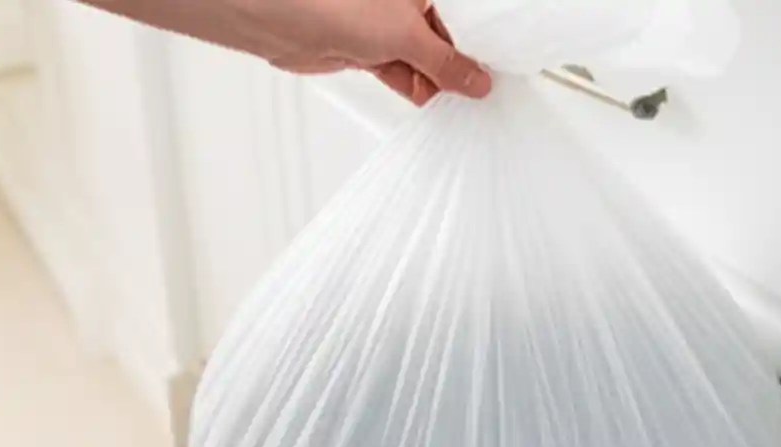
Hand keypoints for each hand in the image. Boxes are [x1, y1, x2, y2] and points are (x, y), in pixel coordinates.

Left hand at [241, 0, 491, 104]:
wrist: (279, 19)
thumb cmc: (335, 3)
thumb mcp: (406, 34)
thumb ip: (446, 62)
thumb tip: (476, 80)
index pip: (464, 16)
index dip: (482, 41)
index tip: (500, 68)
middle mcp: (405, 3)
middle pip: (446, 38)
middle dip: (462, 65)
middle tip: (483, 91)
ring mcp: (385, 26)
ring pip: (424, 58)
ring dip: (440, 81)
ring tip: (463, 103)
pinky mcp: (367, 49)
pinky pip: (403, 71)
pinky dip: (419, 88)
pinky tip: (436, 103)